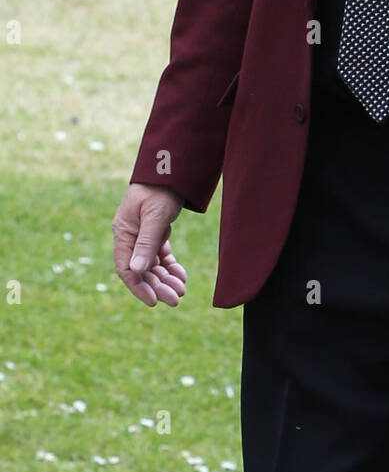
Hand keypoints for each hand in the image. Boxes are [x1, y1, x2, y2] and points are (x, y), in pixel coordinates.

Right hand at [113, 183, 186, 306]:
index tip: (154, 301)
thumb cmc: (160, 189)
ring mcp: (142, 235)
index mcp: (123, 233)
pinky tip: (181, 276)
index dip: (139, 287)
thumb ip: (146, 243)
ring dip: (166, 278)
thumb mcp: (154, 216)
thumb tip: (135, 271)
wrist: (171, 169)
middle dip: (158, 286)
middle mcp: (130, 236)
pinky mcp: (155, 231)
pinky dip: (170, 266)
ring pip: (152, 264)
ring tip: (182, 291)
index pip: (126, 268)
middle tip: (176, 300)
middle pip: (142, 269)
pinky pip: (161, 255)